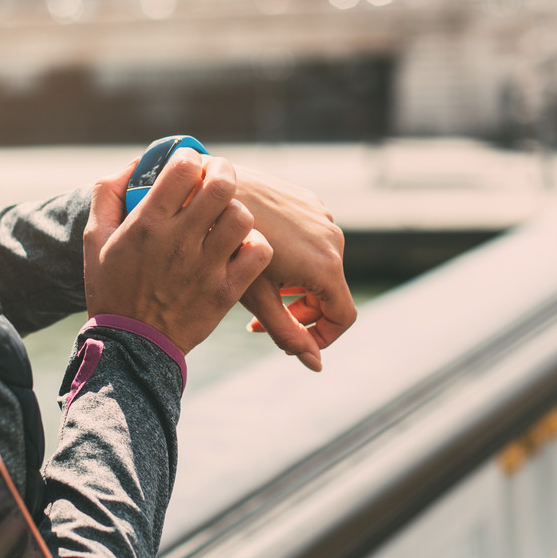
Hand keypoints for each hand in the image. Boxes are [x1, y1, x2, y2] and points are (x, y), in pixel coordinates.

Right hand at [83, 152, 273, 352]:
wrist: (130, 346)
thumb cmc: (111, 288)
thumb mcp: (94, 238)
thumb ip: (108, 193)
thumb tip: (136, 163)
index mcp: (147, 224)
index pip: (184, 168)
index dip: (190, 157)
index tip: (188, 165)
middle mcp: (179, 242)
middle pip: (221, 185)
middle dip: (222, 171)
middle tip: (217, 178)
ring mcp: (205, 268)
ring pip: (242, 216)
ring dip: (236, 211)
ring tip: (225, 218)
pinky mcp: (225, 292)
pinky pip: (258, 252)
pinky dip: (254, 244)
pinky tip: (238, 247)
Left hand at [233, 165, 356, 371]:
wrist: (213, 191)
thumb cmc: (229, 247)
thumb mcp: (258, 298)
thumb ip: (288, 334)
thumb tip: (316, 366)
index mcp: (325, 266)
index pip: (343, 318)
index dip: (322, 337)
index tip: (292, 340)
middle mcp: (334, 239)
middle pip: (330, 292)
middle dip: (301, 311)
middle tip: (264, 318)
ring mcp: (323, 217)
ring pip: (320, 265)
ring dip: (296, 284)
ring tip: (260, 284)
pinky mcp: (310, 202)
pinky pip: (313, 240)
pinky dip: (296, 257)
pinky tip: (261, 254)